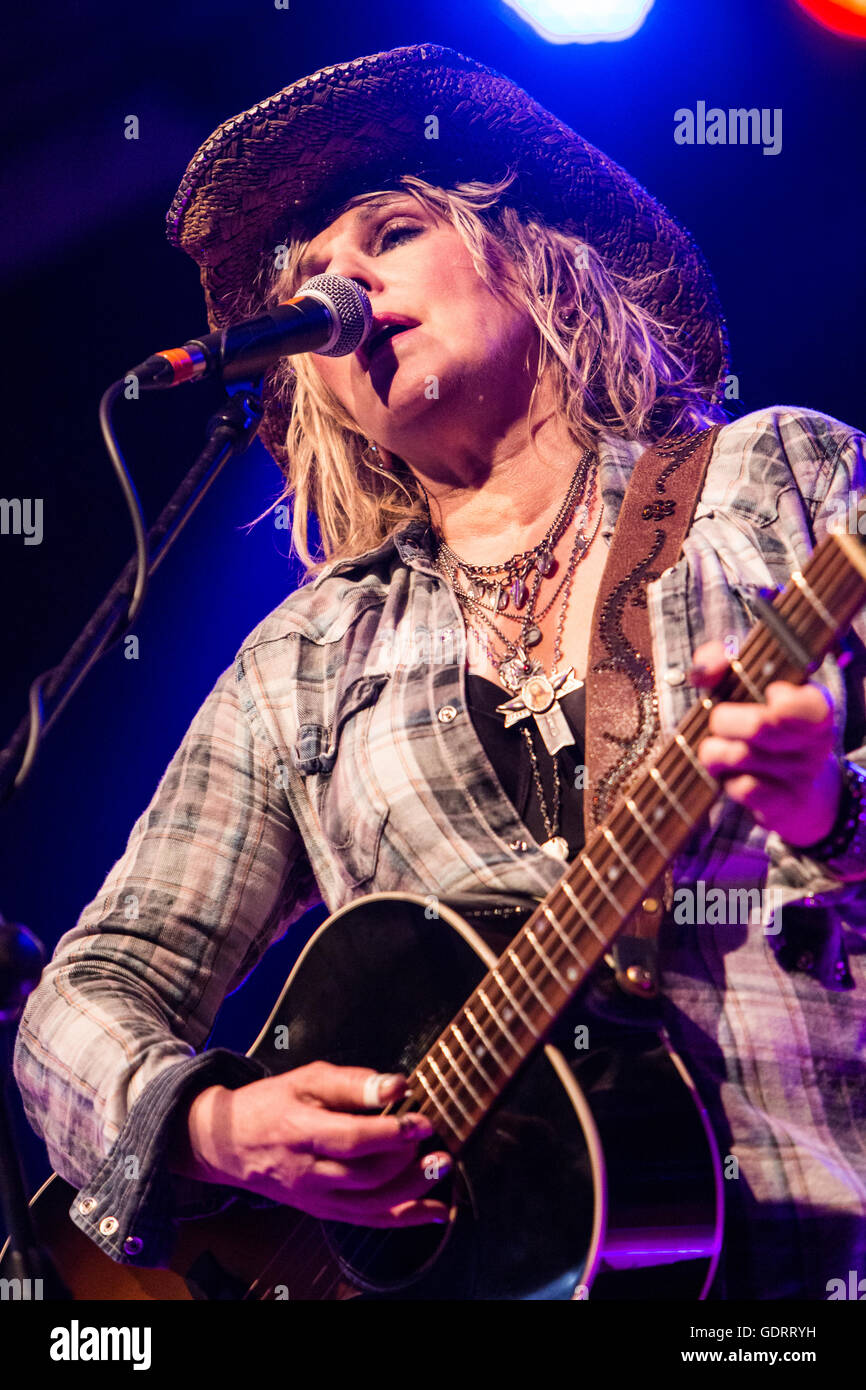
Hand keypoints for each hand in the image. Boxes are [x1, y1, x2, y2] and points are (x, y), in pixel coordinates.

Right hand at [171, 1062, 451, 1227]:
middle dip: (407, 1161)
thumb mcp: (306, 1079)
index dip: (390, 1133)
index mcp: (300, 1132)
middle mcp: (307, 1172)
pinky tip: (435, 1209)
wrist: (229, 1145)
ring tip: (442, 1168)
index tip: (420, 1120)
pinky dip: (404, 1218)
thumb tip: (397, 1086)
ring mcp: (315, 1197)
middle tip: (435, 1139)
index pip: (350, 1139)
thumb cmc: (270, 1104)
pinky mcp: (322, 1211)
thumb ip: (352, 1082)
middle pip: (365, 1176)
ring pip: (370, 1204)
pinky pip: (367, 1220)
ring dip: (413, 1190)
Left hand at [689, 639, 842, 846]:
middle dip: (722, 720)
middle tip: (716, 721)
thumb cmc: (762, 726)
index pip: (799, 700)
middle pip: (759, 726)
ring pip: (741, 757)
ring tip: (715, 749)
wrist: (799, 794)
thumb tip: (701, 673)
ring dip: (714, 751)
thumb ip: (720, 663)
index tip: (766, 693)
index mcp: (815, 704)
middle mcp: (816, 740)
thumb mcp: (749, 687)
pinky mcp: (785, 805)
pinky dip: (727, 782)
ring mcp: (802, 775)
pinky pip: (744, 789)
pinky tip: (730, 776)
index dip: (776, 696)